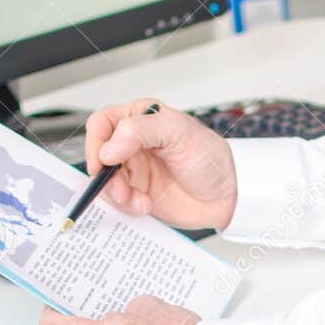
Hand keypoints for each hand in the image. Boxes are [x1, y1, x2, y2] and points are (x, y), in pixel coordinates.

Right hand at [84, 99, 238, 231]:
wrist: (228, 196)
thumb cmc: (210, 157)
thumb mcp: (179, 132)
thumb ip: (140, 131)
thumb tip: (107, 149)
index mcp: (140, 119)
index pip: (101, 123)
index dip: (96, 142)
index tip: (103, 162)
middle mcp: (132, 143)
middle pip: (98, 155)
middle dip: (105, 175)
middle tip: (121, 189)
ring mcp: (133, 169)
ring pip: (104, 181)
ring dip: (116, 193)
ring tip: (138, 200)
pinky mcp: (137, 193)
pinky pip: (116, 200)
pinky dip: (126, 206)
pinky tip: (145, 206)